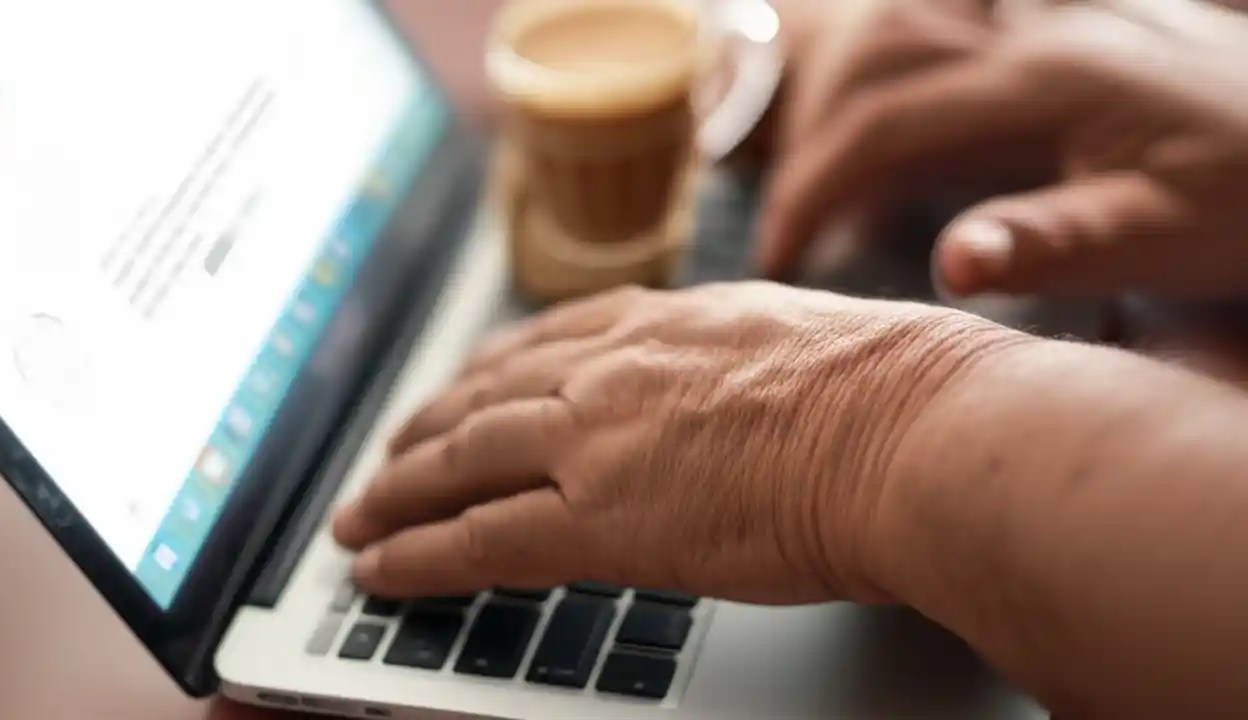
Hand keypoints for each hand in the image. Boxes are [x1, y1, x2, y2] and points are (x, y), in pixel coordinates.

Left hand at [332, 284, 1009, 603]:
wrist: (911, 430)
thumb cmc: (890, 389)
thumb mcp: (789, 338)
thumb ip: (729, 360)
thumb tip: (729, 391)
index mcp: (662, 320)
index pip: (539, 342)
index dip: (480, 375)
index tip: (452, 393)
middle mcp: (611, 365)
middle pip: (482, 398)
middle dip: (422, 433)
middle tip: (385, 459)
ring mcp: (596, 436)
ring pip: (461, 462)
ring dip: (398, 493)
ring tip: (360, 518)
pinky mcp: (597, 516)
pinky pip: (479, 537)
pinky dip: (419, 554)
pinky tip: (382, 567)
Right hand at [759, 0, 1247, 298]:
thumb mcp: (1166, 237)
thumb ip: (1054, 243)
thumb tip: (951, 262)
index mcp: (1051, 81)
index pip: (886, 123)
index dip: (813, 189)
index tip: (778, 261)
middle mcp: (1043, 32)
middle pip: (875, 55)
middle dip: (812, 142)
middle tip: (792, 230)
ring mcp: (1058, 21)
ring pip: (908, 27)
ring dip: (847, 97)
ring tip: (832, 182)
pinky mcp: (1071, 34)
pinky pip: (953, 34)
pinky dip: (901, 80)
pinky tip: (904, 140)